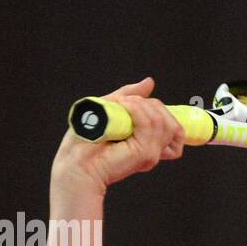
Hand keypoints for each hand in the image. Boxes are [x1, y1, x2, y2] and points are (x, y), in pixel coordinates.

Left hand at [52, 76, 185, 192]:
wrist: (75, 163)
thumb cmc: (86, 140)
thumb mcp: (110, 108)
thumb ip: (131, 96)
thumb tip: (149, 82)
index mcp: (148, 142)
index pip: (172, 124)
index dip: (156, 108)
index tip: (131, 103)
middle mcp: (153, 149)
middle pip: (169, 119)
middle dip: (148, 104)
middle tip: (122, 105)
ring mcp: (150, 152)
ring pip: (162, 120)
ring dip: (140, 105)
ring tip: (121, 107)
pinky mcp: (144, 152)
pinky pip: (150, 123)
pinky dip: (136, 109)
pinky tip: (122, 108)